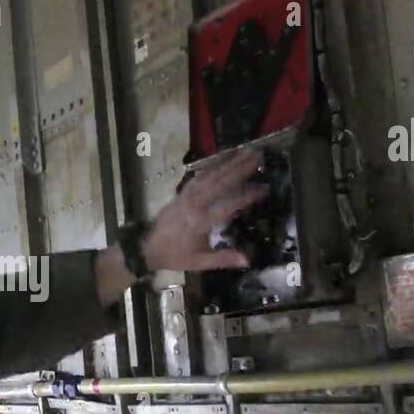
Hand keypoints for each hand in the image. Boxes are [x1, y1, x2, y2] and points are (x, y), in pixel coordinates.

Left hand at [141, 150, 269, 271]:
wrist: (148, 247)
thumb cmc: (175, 255)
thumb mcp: (199, 262)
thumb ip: (223, 259)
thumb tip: (248, 260)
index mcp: (199, 222)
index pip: (228, 206)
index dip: (247, 196)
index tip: (265, 188)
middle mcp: (194, 204)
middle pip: (220, 182)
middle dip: (240, 168)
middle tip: (258, 155)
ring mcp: (186, 195)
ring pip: (210, 174)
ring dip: (229, 162)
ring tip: (246, 150)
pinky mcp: (182, 192)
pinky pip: (200, 175)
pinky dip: (213, 165)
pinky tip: (225, 158)